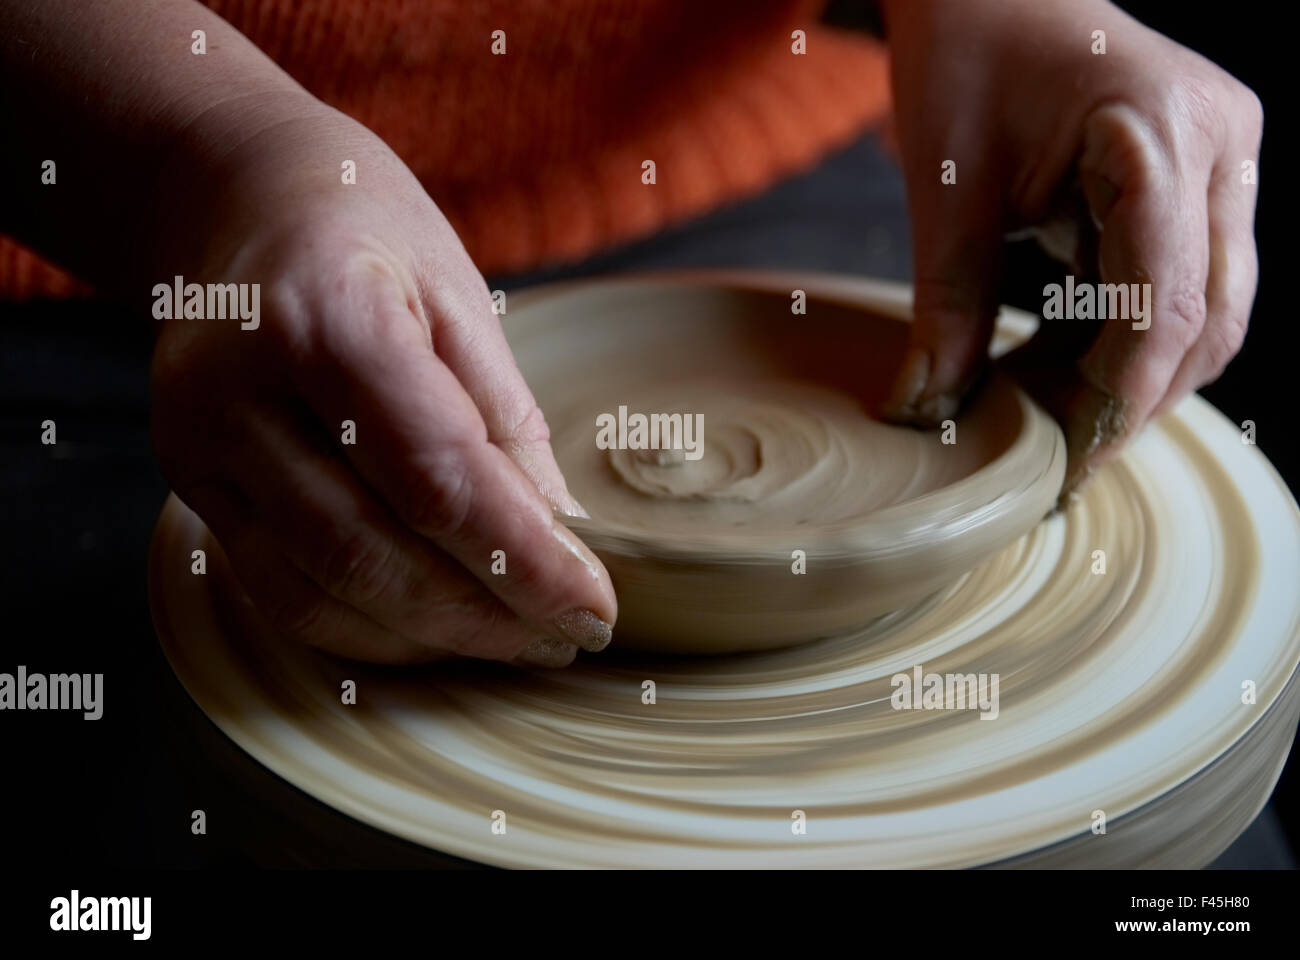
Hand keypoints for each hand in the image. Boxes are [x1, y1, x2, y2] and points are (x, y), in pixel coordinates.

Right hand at [150, 100, 615, 665]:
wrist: (246, 201)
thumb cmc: (368, 234)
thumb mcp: (460, 298)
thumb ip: (506, 421)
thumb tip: (558, 538)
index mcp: (326, 318)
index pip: (440, 479)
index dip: (524, 562)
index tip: (592, 610)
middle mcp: (237, 390)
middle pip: (372, 553)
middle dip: (482, 617)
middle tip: (563, 637)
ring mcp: (196, 443)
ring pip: (318, 590)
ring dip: (428, 637)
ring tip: (512, 639)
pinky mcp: (188, 483)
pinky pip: (278, 590)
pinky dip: (365, 626)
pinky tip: (434, 627)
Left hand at [880, 0, 1261, 495]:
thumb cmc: (965, 53)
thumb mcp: (945, 183)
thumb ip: (945, 303)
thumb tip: (927, 409)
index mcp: (1160, 134)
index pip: (1164, 304)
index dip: (1116, 401)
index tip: (1064, 465)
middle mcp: (1219, 149)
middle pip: (1207, 321)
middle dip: (1129, 401)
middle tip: (1050, 454)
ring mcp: (1223, 162)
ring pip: (1208, 312)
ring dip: (1131, 375)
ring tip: (1041, 407)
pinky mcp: (1204, 178)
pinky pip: (1185, 283)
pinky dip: (1124, 335)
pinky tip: (1054, 359)